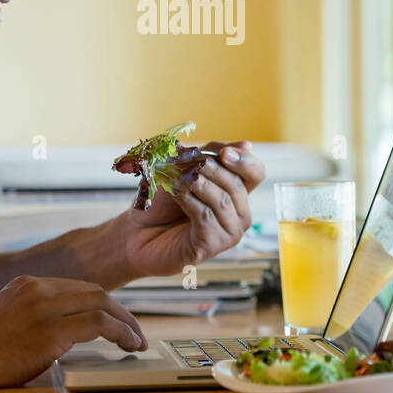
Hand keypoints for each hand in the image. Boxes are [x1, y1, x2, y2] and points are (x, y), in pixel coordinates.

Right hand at [0, 275, 146, 392]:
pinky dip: (121, 332)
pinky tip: (129, 344)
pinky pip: (100, 324)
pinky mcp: (54, 330)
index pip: (75, 287)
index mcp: (25, 284)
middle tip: (132, 330)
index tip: (111, 319)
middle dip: (118, 310)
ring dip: (126, 322)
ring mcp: (46, 307)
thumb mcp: (1, 319)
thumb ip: (27, 313)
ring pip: (102, 303)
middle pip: (93, 291)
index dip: (99, 303)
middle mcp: (37, 288)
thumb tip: (52, 325)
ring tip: (136, 340)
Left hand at [117, 140, 266, 278]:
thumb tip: (247, 145)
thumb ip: (211, 156)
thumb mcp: (185, 171)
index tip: (223, 153)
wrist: (136, 233)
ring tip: (177, 178)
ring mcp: (228, 233)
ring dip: (197, 184)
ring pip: (222, 201)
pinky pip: (206, 216)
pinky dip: (189, 201)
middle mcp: (239, 215)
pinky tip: (176, 194)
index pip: (255, 173)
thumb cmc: (162, 202)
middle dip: (211, 169)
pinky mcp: (212, 246)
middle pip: (237, 185)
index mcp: (237, 194)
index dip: (243, 161)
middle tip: (187, 163)